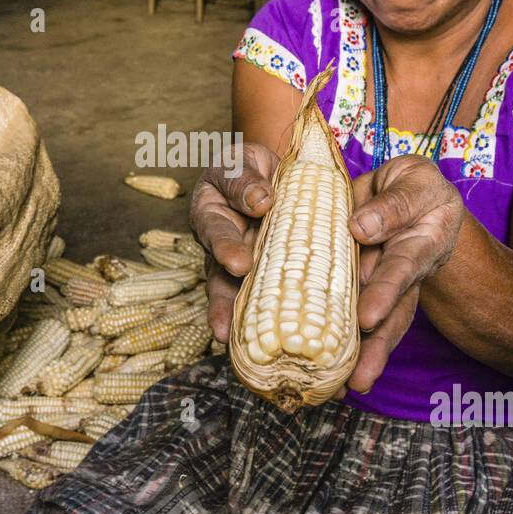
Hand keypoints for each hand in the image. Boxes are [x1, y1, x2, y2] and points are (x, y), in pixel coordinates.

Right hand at [188, 143, 281, 342]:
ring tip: (252, 352)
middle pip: (221, 281)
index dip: (226, 250)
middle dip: (225, 306)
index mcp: (211, 217)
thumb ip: (244, 179)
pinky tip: (301, 341)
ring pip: (245, 299)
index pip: (216, 234)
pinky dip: (289, 319)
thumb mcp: (241, 161)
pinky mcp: (273, 278)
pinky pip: (278, 300)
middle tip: (226, 329)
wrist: (274, 172)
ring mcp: (247, 268)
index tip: (239, 264)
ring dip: (248, 325)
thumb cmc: (248, 166)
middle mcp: (224, 250)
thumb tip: (261, 202)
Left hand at [339, 155, 465, 397]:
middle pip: (390, 316)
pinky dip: (334, 342)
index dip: (384, 294)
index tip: (368, 317)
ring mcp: (380, 288)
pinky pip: (346, 318)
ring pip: (373, 327)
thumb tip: (360, 228)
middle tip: (357, 378)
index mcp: (419, 246)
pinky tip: (321, 371)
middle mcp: (400, 276)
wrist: (406, 192)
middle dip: (375, 347)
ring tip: (340, 389)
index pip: (400, 271)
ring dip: (358, 358)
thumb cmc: (414, 186)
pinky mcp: (358, 291)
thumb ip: (392, 203)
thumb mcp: (414, 179)